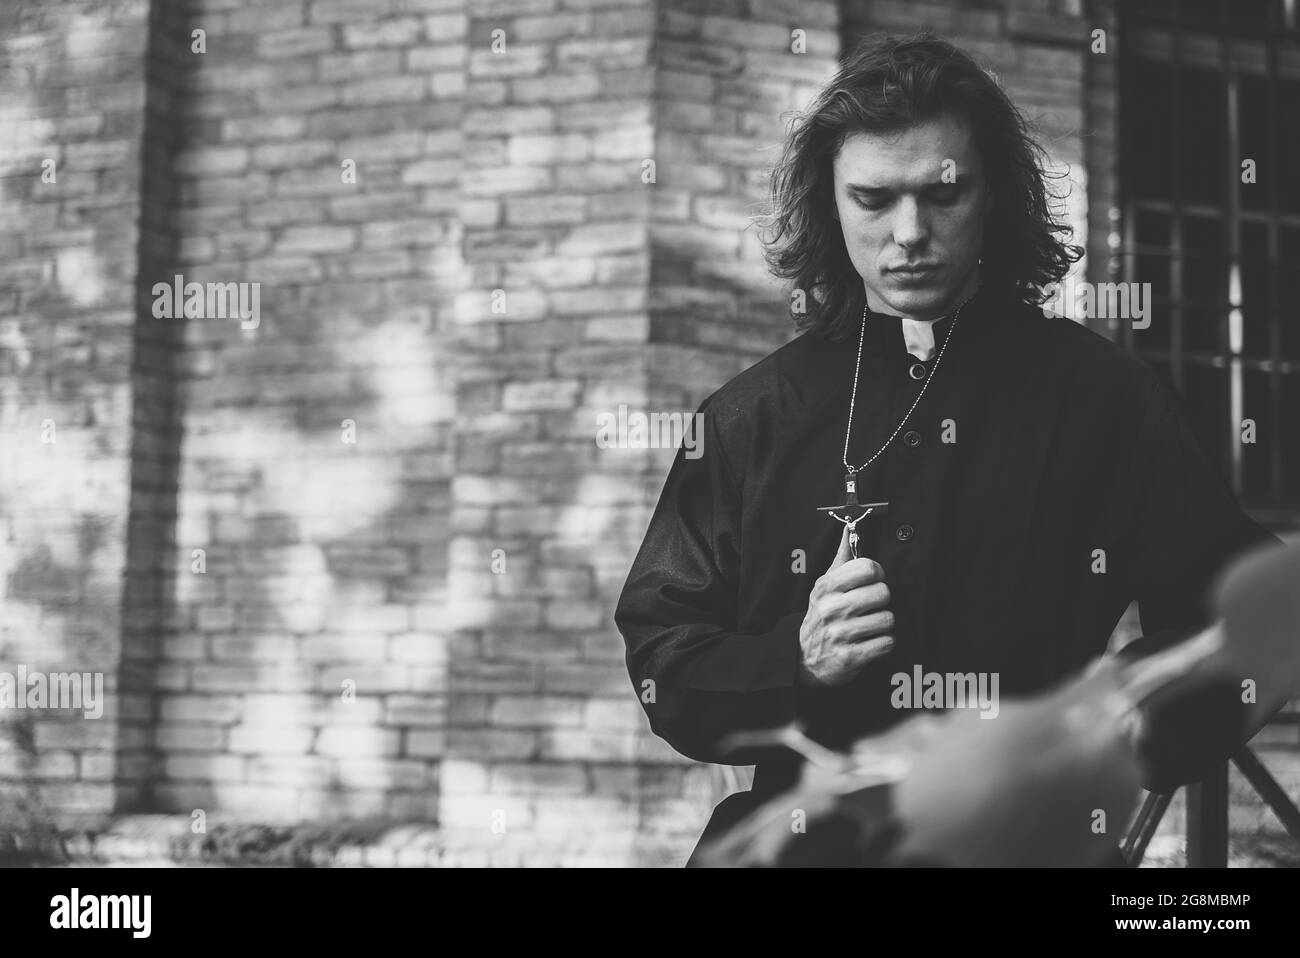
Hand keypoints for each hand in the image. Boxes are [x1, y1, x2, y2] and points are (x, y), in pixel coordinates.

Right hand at [798, 523, 894, 686]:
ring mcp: (840, 634)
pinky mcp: (850, 657)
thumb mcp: (826, 585)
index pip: (868, 568)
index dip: (876, 575)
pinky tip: (870, 642)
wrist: (805, 658)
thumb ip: (842, 557)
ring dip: (883, 624)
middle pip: (883, 593)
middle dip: (881, 601)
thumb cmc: (822, 616)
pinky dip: (883, 643)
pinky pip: (886, 643)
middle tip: (870, 607)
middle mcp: (832, 608)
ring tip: (869, 626)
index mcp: (827, 587)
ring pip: (887, 619)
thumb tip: (849, 529)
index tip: (870, 582)